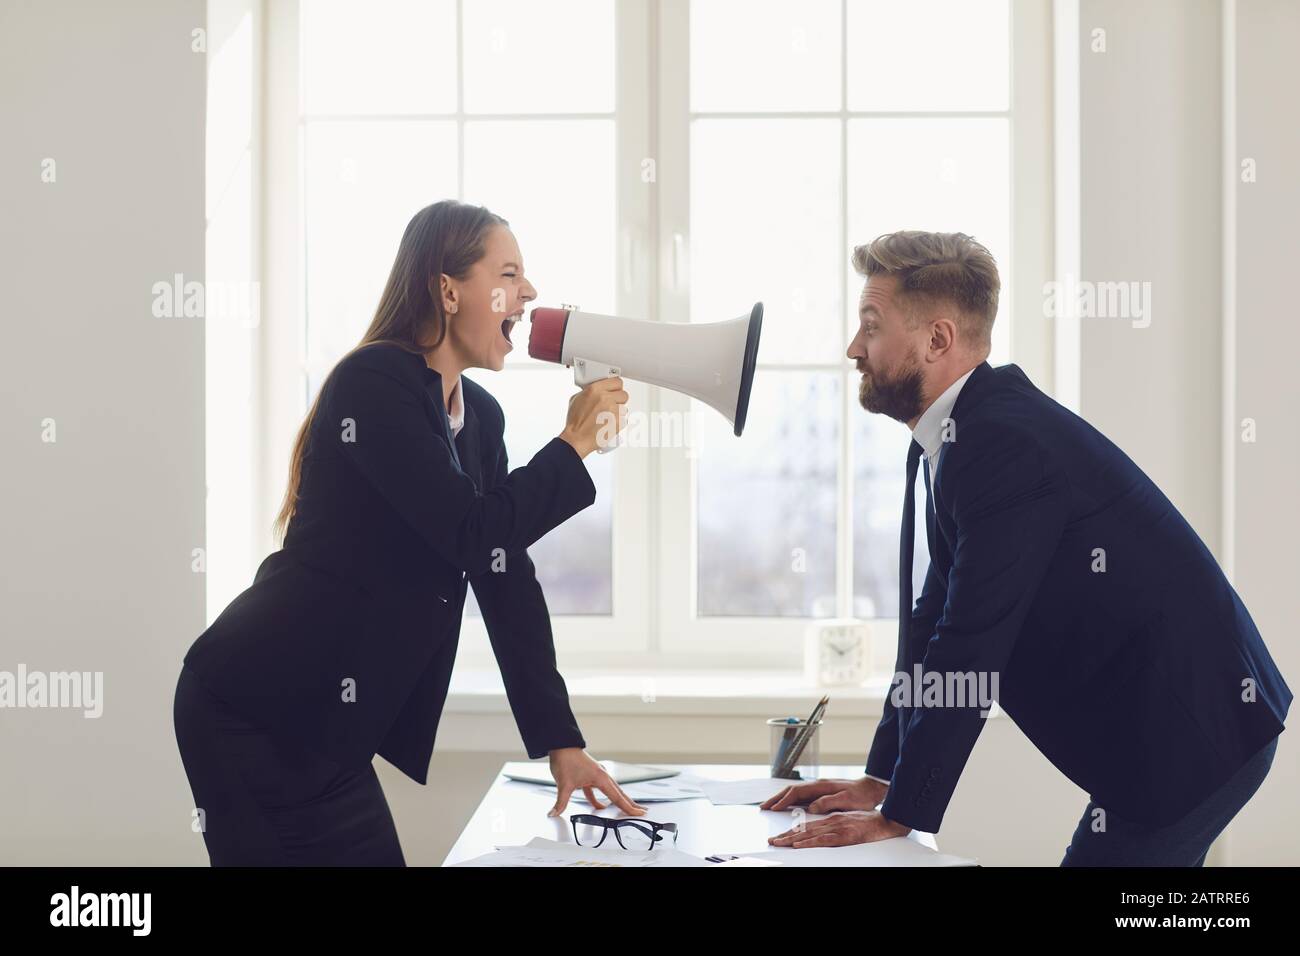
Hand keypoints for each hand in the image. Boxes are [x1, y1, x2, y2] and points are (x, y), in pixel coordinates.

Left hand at [546, 748, 647, 817]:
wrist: (561, 746)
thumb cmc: (566, 760)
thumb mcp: (564, 784)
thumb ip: (561, 802)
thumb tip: (554, 813)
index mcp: (600, 777)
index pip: (617, 797)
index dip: (628, 807)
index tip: (638, 812)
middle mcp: (602, 775)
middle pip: (619, 793)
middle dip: (630, 803)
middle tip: (642, 811)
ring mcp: (596, 775)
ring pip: (611, 791)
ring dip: (619, 800)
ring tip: (627, 808)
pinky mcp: (589, 776)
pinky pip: (597, 791)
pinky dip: (599, 799)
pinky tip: (600, 807)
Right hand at [559, 377, 628, 457]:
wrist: (577, 438)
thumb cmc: (575, 422)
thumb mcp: (577, 399)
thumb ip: (590, 391)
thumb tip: (599, 389)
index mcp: (595, 390)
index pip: (617, 381)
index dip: (616, 387)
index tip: (615, 390)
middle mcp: (606, 399)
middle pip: (624, 394)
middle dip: (619, 400)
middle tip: (612, 404)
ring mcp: (613, 411)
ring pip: (624, 408)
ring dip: (618, 412)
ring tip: (607, 417)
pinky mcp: (618, 422)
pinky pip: (624, 419)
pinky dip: (618, 422)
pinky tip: (608, 424)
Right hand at [760, 775, 887, 813]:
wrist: (871, 788)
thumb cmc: (861, 796)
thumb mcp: (846, 800)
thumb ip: (828, 802)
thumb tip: (811, 806)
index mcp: (821, 786)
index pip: (796, 792)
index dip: (783, 800)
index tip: (773, 808)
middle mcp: (818, 785)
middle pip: (791, 790)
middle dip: (776, 798)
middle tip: (763, 806)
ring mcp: (819, 788)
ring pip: (794, 792)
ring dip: (781, 798)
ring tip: (770, 805)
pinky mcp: (821, 792)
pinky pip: (800, 795)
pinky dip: (790, 800)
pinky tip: (787, 805)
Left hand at [768, 809, 911, 847]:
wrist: (885, 822)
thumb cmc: (868, 823)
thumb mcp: (847, 821)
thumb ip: (832, 824)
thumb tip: (819, 832)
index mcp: (831, 818)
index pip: (807, 825)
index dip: (792, 832)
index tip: (779, 837)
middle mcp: (831, 821)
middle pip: (804, 830)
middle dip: (786, 836)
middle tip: (772, 841)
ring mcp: (837, 828)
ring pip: (809, 834)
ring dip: (792, 839)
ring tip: (779, 843)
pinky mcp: (844, 836)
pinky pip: (823, 839)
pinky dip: (809, 842)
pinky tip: (800, 845)